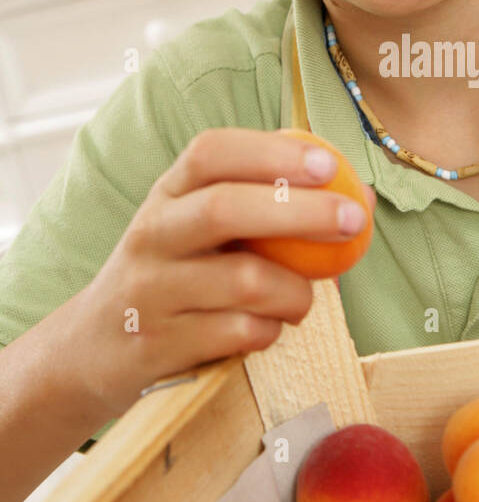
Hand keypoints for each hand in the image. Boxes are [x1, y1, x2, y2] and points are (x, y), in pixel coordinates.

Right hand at [76, 129, 375, 413]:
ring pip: (244, 281)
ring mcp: (151, 291)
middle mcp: (152, 234)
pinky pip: (240, 334)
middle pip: (224, 209)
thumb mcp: (201, 229)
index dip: (272, 153)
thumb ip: (268, 206)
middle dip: (300, 211)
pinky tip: (268, 329)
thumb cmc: (179, 275)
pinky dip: (271, 331)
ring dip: (296, 292)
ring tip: (303, 299)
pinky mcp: (159, 344)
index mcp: (168, 193)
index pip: (210, 153)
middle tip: (353, 219)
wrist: (95, 348)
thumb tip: (359, 194)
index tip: (327, 164)